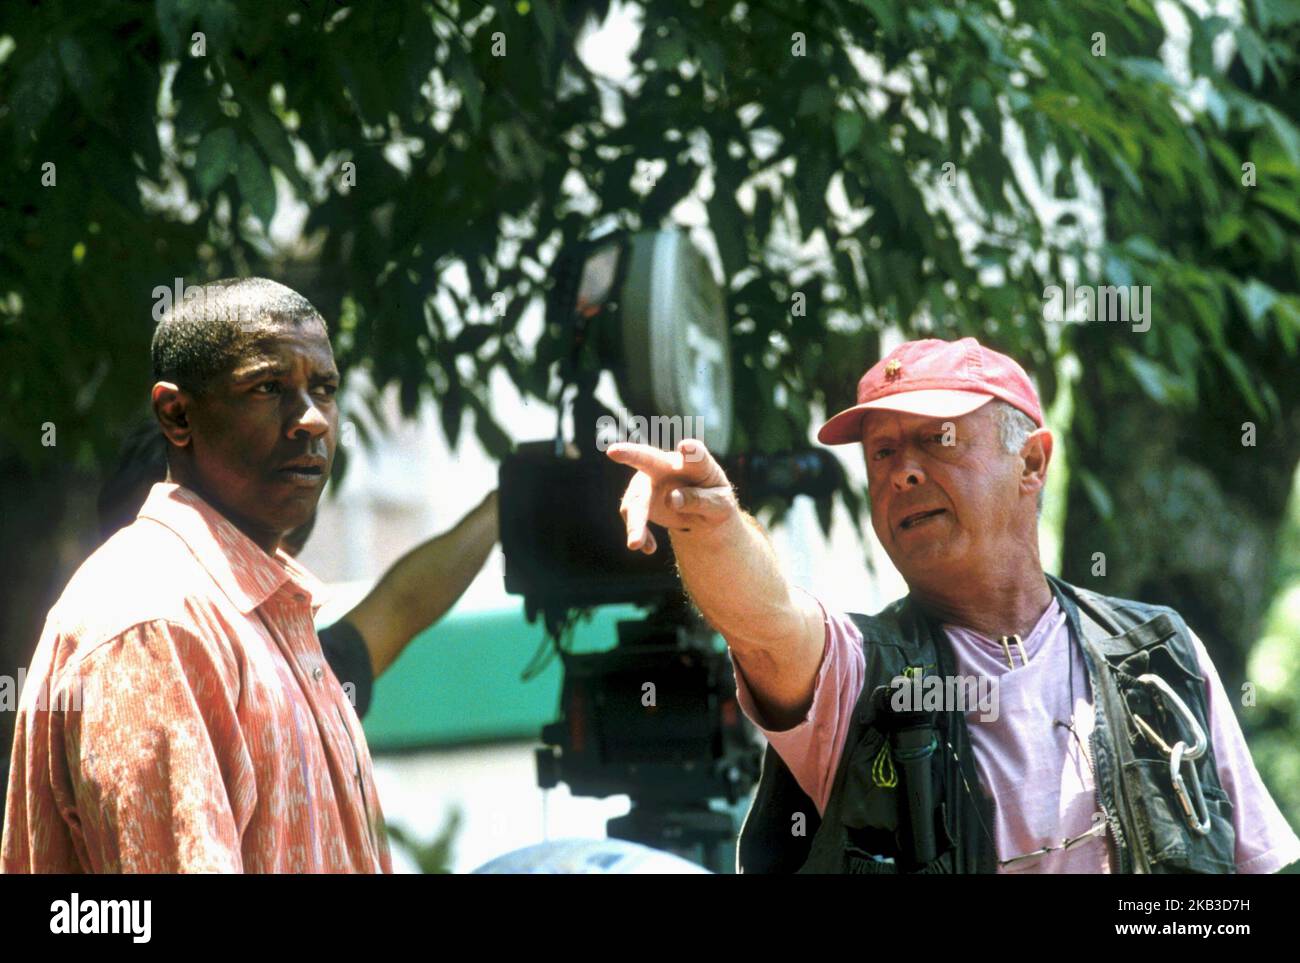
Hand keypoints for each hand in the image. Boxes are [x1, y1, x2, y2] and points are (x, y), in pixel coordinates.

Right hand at [605, 438, 737, 554]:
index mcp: (698, 465)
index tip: (686, 447)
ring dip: (635, 521)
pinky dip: (639, 533)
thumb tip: (672, 499)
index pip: (696, 456)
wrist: (703, 512)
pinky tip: (650, 548)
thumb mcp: (720, 506)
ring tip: (635, 544)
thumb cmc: (715, 500)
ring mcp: (651, 480)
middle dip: (631, 455)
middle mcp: (669, 466)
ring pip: (636, 498)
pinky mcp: (640, 498)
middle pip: (649, 460)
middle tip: (613, 451)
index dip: (691, 452)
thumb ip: (701, 501)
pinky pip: (632, 515)